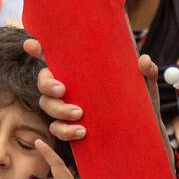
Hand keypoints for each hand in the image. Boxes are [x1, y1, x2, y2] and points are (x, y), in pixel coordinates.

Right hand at [23, 39, 168, 160]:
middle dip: (47, 84)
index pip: (57, 57)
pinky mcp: (71, 128)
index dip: (39, 49)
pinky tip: (82, 131)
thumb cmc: (140, 104)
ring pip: (47, 105)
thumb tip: (144, 60)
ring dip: (58, 109)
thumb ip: (146, 72)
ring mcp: (68, 107)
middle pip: (44, 81)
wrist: (144, 134)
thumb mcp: (145, 87)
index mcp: (83, 72)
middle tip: (63, 90)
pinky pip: (57, 129)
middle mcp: (71, 87)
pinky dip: (65, 131)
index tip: (31, 44)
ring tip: (79, 114)